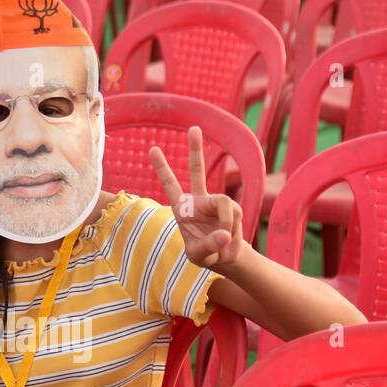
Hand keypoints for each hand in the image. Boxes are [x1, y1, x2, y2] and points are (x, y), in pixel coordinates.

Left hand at [149, 126, 243, 268]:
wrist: (223, 258)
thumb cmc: (204, 255)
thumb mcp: (200, 256)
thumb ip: (209, 246)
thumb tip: (225, 234)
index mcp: (182, 209)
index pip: (170, 185)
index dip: (162, 168)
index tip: (151, 148)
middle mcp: (199, 201)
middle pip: (197, 170)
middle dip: (195, 150)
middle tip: (193, 128)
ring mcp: (217, 203)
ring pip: (226, 207)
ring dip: (227, 229)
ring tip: (224, 246)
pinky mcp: (232, 209)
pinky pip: (235, 218)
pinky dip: (235, 234)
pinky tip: (230, 245)